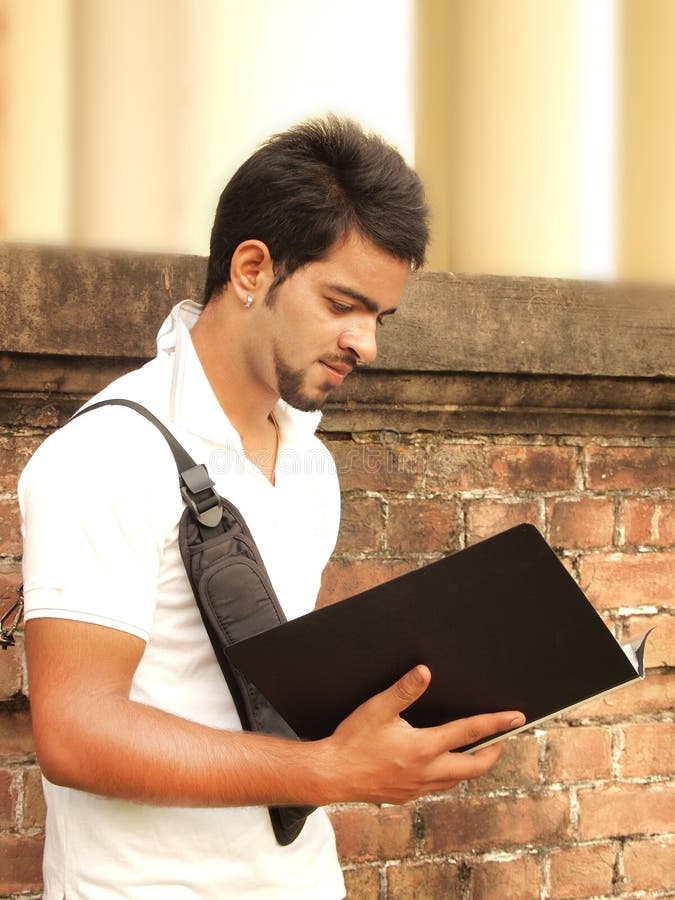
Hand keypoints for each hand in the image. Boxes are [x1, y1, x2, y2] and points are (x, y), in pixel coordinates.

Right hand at [324, 664, 524, 804]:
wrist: (331, 775)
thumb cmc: (353, 740)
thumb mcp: (378, 709)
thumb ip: (404, 690)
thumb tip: (425, 672)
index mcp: (424, 748)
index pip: (470, 732)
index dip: (496, 723)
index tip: (517, 717)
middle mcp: (427, 771)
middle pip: (475, 766)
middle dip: (493, 752)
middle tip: (502, 739)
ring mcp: (417, 787)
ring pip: (456, 779)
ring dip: (470, 765)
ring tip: (475, 750)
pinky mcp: (406, 796)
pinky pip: (437, 786)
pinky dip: (447, 774)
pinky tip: (438, 765)